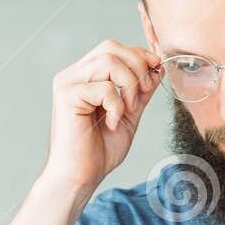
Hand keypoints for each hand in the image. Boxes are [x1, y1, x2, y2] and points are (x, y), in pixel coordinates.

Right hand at [42, 40, 161, 190]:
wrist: (80, 177)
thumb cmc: (99, 151)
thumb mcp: (128, 114)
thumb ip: (140, 90)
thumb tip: (157, 66)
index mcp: (85, 76)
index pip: (112, 48)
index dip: (138, 55)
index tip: (155, 72)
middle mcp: (73, 75)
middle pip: (110, 47)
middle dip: (137, 66)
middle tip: (145, 92)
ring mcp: (67, 84)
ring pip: (109, 61)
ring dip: (129, 85)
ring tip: (128, 110)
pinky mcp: (67, 96)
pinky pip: (104, 87)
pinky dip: (116, 105)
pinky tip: (111, 123)